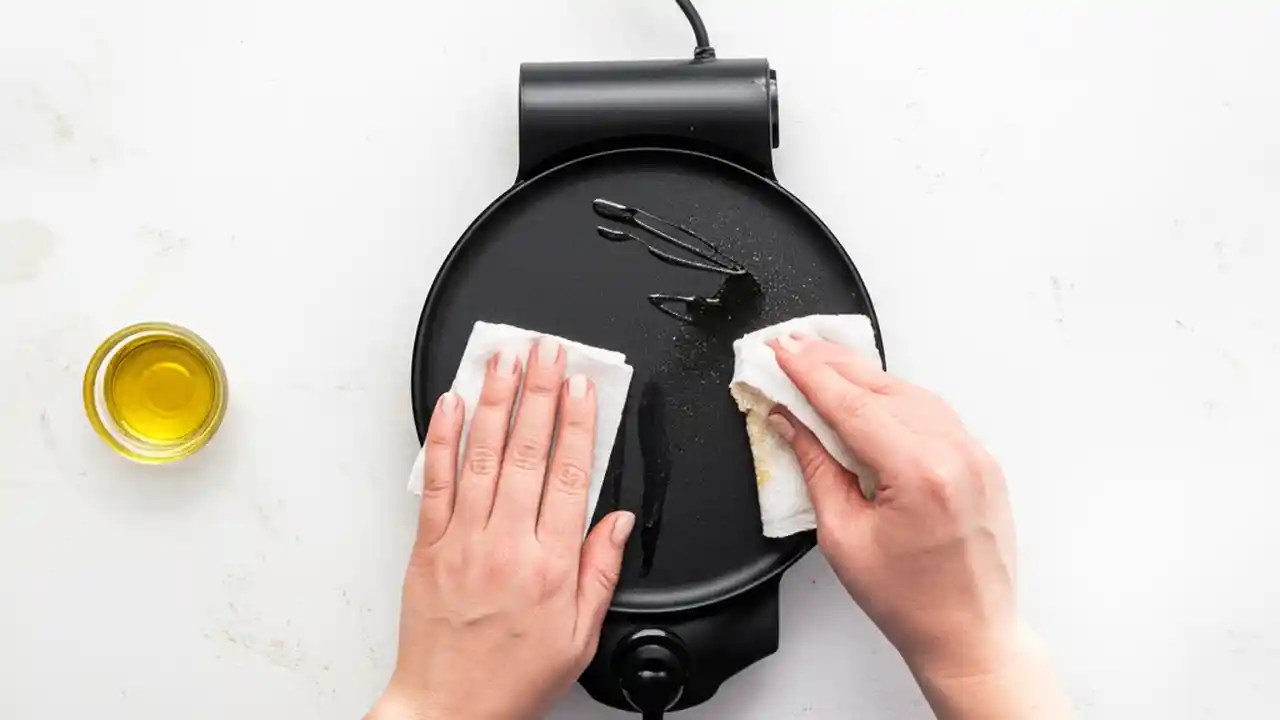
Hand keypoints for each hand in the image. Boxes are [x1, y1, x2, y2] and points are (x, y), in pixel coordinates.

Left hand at [370, 340, 635, 719]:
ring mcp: (463, 540)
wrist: (447, 709)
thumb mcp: (579, 636)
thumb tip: (617, 521)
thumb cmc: (512, 679)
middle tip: (545, 351)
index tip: (581, 384)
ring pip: (481, 455)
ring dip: (494, 401)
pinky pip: (435, 482)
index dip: (577, 422)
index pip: (570, 474)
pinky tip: (450, 404)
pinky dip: (442, 439)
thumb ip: (601, 572)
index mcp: (551, 565)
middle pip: (527, 451)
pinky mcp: (428, 546)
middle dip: (538, 392)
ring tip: (503, 360)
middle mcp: (507, 544)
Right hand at [768, 334, 1070, 718]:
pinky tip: (869, 392)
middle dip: (832, 364)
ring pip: (910, 393)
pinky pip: (934, 412)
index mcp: (919, 473)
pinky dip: (896, 397)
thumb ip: (816, 468)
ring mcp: (975, 455)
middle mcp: (955, 454)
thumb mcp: (843, 536)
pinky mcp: (982, 462)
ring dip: (863, 376)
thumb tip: (791, 422)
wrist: (970, 635)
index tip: (781, 351)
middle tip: (792, 345)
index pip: (852, 405)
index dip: (810, 374)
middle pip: (882, 388)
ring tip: (821, 363)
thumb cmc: (909, 601)